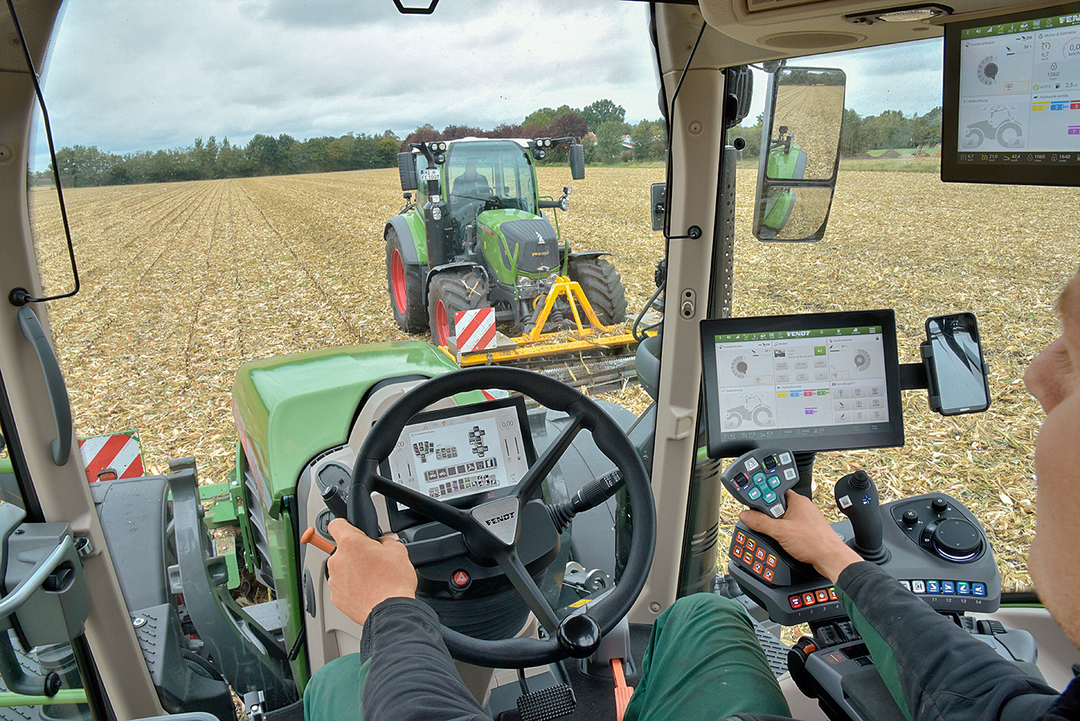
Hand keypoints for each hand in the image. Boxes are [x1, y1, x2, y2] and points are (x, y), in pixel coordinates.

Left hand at [326, 518, 416, 624]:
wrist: (390, 611)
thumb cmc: (393, 583)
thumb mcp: (398, 550)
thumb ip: (385, 540)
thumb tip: (382, 542)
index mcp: (350, 543)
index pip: (336, 524)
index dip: (345, 525)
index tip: (350, 529)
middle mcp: (337, 560)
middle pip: (342, 550)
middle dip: (355, 553)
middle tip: (373, 560)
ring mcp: (335, 580)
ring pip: (342, 569)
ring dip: (353, 571)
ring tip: (372, 579)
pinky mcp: (336, 597)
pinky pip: (342, 586)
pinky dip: (351, 587)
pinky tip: (367, 590)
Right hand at [739, 491, 861, 582]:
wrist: (831, 558)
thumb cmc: (814, 542)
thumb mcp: (781, 532)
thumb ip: (761, 522)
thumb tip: (746, 516)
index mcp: (797, 500)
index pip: (774, 491)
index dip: (762, 498)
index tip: (752, 505)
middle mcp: (802, 507)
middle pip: (777, 506)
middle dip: (768, 515)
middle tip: (762, 523)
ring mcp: (806, 518)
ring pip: (784, 517)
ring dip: (777, 525)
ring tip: (775, 534)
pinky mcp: (808, 529)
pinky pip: (791, 526)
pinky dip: (785, 532)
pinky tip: (784, 540)